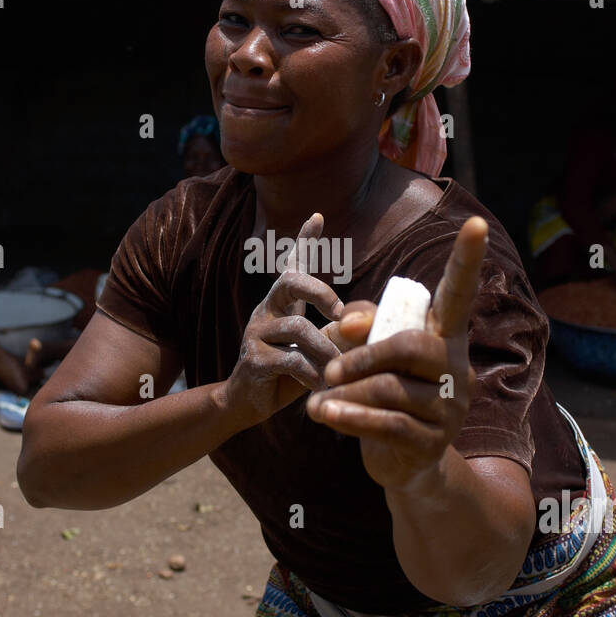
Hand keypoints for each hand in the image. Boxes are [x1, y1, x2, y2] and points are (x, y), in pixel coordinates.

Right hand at [221, 213, 343, 427]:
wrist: (248, 401)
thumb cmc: (289, 371)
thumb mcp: (316, 347)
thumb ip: (336, 334)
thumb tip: (367, 323)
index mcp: (282, 303)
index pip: (293, 264)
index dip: (305, 240)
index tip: (318, 216)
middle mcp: (266, 310)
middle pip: (290, 282)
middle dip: (320, 291)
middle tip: (341, 313)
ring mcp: (256, 333)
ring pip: (298, 329)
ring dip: (326, 350)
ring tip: (338, 369)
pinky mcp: (253, 359)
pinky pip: (291, 361)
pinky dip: (313, 375)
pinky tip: (321, 386)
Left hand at [306, 216, 488, 489]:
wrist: (406, 463)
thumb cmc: (386, 392)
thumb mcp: (372, 354)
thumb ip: (358, 326)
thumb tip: (344, 320)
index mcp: (445, 336)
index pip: (457, 293)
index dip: (466, 260)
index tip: (475, 223)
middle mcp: (456, 365)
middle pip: (409, 346)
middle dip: (362, 356)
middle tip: (327, 370)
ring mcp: (450, 407)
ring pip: (392, 389)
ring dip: (347, 393)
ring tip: (317, 400)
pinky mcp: (432, 441)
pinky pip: (388, 423)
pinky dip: (350, 418)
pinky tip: (323, 415)